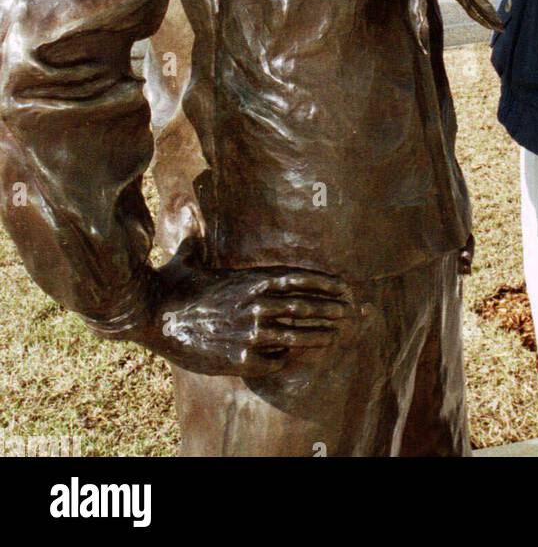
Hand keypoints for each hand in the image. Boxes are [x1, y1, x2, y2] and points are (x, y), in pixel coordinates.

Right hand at [137, 254, 354, 376]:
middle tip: (350, 312)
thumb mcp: (189, 255)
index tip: (345, 286)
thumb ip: (196, 234)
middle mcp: (257, 304)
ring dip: (319, 334)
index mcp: (252, 280)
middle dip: (331, 309)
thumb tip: (188, 211)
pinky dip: (284, 358)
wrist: (153, 317)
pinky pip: (274, 360)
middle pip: (306, 306)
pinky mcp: (242, 359)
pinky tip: (291, 356)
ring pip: (296, 334)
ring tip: (335, 335)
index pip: (300, 279)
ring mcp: (252, 332)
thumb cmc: (172, 286)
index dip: (326, 283)